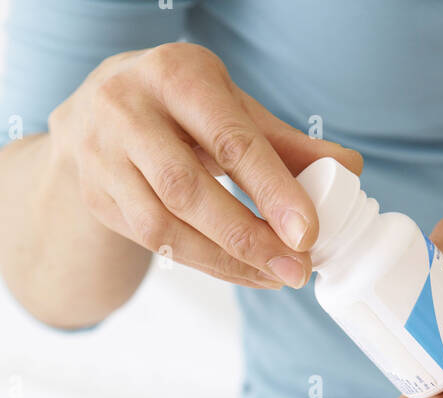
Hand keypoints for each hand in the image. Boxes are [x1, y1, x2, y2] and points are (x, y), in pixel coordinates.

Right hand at [49, 43, 362, 288]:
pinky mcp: (98, 198)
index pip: (229, 140)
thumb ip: (284, 142)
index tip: (308, 233)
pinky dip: (205, 264)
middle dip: (247, 236)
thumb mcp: (229, 109)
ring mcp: (104, 157)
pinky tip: (242, 272)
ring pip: (164, 226)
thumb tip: (350, 169)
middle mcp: (128, 110)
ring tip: (274, 276)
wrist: (93, 117)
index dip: (272, 189)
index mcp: (174, 75)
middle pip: (188, 189)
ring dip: (225, 260)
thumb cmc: (178, 109)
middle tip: (296, 269)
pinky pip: (155, 245)